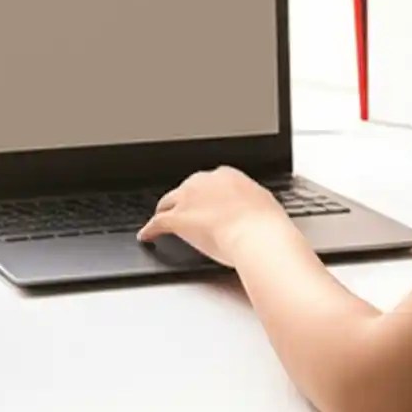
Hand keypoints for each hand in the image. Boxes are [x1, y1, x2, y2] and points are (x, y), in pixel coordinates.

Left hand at [137, 166, 297, 267]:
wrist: (257, 234)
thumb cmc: (264, 223)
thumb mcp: (261, 203)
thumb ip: (249, 202)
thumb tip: (250, 208)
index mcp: (226, 175)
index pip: (206, 182)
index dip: (201, 194)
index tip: (202, 201)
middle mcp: (204, 182)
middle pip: (184, 190)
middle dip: (181, 200)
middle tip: (182, 211)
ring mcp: (188, 199)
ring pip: (167, 203)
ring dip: (163, 212)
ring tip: (159, 220)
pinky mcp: (176, 219)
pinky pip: (156, 224)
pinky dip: (149, 230)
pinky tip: (146, 236)